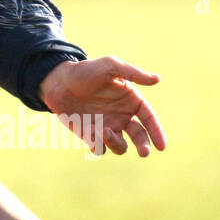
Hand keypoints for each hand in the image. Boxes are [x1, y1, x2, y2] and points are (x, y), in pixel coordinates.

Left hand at [38, 56, 165, 156]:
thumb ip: (133, 73)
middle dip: (143, 146)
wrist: (58, 81)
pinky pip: (99, 148)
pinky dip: (98, 145)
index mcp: (130, 101)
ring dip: (116, 143)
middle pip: (139, 137)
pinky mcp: (90, 135)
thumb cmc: (85, 71)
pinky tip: (91, 133)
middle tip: (144, 152)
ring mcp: (107, 127)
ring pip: (120, 146)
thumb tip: (157, 79)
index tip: (162, 146)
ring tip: (104, 132)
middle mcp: (121, 117)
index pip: (149, 119)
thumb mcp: (110, 66)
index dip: (157, 132)